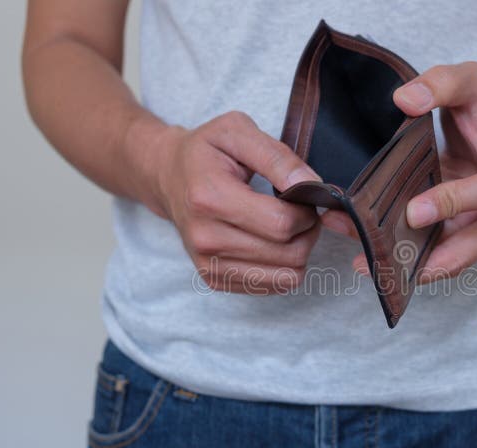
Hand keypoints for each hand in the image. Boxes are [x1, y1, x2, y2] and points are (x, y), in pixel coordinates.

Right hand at [151, 111, 322, 293]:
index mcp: (210, 199)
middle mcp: (206, 239)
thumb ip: (277, 157)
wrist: (166, 176)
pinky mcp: (214, 280)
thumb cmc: (205, 152)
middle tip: (300, 210)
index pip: (282, 223)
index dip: (306, 210)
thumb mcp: (237, 132)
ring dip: (299, 251)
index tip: (302, 195)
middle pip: (289, 254)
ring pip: (287, 277)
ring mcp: (208, 264)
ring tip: (287, 226)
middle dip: (308, 231)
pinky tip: (271, 241)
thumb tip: (310, 185)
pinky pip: (273, 286)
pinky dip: (283, 266)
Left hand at [322, 62, 476, 281]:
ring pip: (456, 259)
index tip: (414, 211)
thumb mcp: (469, 80)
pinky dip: (407, 261)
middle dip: (434, 257)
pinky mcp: (467, 238)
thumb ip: (442, 83)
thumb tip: (404, 100)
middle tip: (386, 260)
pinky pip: (440, 256)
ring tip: (367, 265)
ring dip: (413, 266)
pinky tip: (370, 258)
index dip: (455, 202)